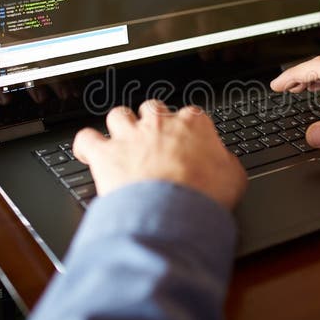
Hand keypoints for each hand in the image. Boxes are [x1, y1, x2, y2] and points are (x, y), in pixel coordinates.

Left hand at [72, 100, 247, 209]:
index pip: (190, 115)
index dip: (187, 129)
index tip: (188, 141)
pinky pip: (86, 138)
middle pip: (152, 109)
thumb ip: (227, 164)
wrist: (174, 211)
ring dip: (119, 126)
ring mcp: (130, 136)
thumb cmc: (204, 195)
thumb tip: (227, 164)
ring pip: (118, 115)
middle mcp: (159, 123)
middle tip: (155, 139)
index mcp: (193, 124)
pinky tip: (87, 151)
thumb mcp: (234, 178)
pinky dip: (85, 144)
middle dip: (151, 121)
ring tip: (121, 140)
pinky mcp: (105, 154)